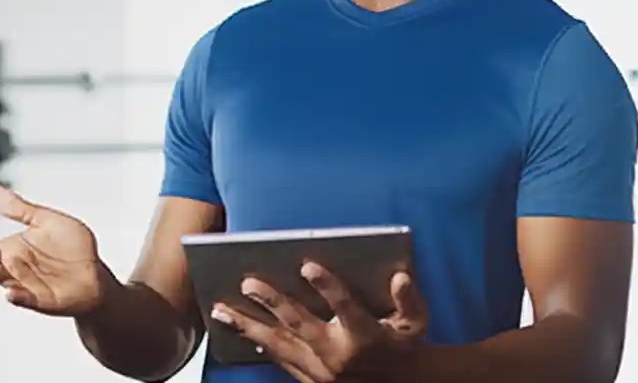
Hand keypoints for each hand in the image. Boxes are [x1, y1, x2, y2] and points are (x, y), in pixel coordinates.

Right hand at [0, 183, 108, 315]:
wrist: (96, 272)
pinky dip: (19, 297)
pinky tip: (10, 293)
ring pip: (8, 283)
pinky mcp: (45, 300)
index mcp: (14, 250)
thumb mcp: (44, 220)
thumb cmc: (70, 246)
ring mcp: (29, 287)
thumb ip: (18, 209)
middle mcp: (17, 270)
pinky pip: (29, 299)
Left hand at [212, 262, 427, 382]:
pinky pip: (279, 359)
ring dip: (249, 326)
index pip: (344, 307)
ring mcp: (319, 371)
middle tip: (249, 283)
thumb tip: (400, 276)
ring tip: (221, 310)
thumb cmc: (404, 347)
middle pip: (300, 324)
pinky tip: (238, 329)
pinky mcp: (309, 380)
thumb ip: (410, 299)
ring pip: (279, 344)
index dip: (328, 286)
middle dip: (273, 302)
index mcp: (365, 336)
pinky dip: (258, 344)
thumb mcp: (417, 324)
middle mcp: (337, 354)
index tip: (308, 265)